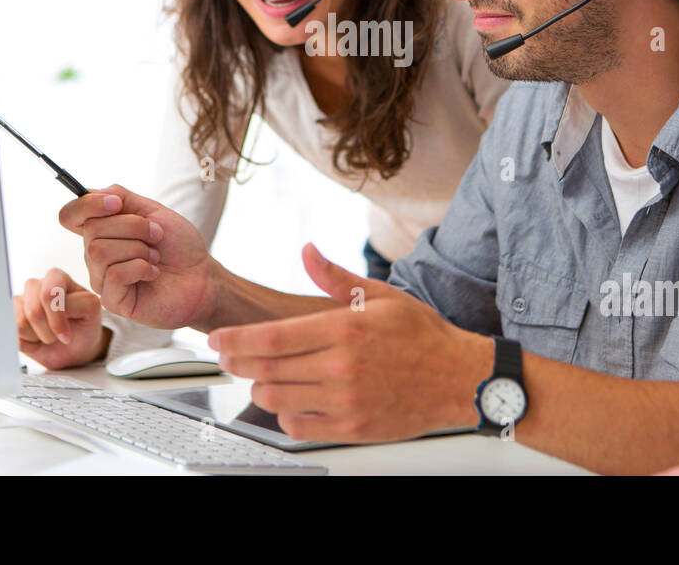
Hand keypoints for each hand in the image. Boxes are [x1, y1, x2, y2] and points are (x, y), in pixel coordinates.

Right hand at [13, 268, 108, 369]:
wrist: (75, 345)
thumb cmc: (84, 324)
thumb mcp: (89, 310)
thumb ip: (69, 304)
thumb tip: (42, 312)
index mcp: (57, 277)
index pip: (49, 295)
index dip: (58, 321)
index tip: (67, 337)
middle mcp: (36, 285)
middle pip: (34, 311)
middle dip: (48, 332)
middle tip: (59, 335)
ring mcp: (21, 300)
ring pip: (21, 324)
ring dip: (38, 337)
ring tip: (48, 334)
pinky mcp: (11, 316)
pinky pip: (13, 334)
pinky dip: (26, 342)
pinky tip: (36, 337)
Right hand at [60, 183, 218, 329]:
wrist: (202, 275)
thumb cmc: (179, 246)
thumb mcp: (152, 211)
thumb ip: (121, 197)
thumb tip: (93, 193)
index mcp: (102, 232)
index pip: (69, 215)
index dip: (86, 204)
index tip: (117, 203)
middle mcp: (95, 256)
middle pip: (91, 229)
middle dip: (132, 226)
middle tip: (156, 236)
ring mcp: (101, 279)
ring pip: (99, 251)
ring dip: (138, 248)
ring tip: (155, 256)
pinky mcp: (112, 301)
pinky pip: (114, 274)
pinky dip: (141, 267)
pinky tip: (154, 273)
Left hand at [208, 243, 491, 442]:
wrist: (459, 378)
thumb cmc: (423, 337)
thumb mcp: (380, 295)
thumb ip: (334, 276)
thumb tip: (306, 251)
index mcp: (344, 330)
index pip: (272, 337)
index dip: (236, 340)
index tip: (218, 340)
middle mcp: (341, 367)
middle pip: (266, 369)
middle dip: (240, 363)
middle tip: (231, 357)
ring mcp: (345, 401)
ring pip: (277, 399)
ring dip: (260, 387)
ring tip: (263, 375)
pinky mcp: (352, 427)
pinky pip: (299, 426)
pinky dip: (285, 415)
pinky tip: (292, 401)